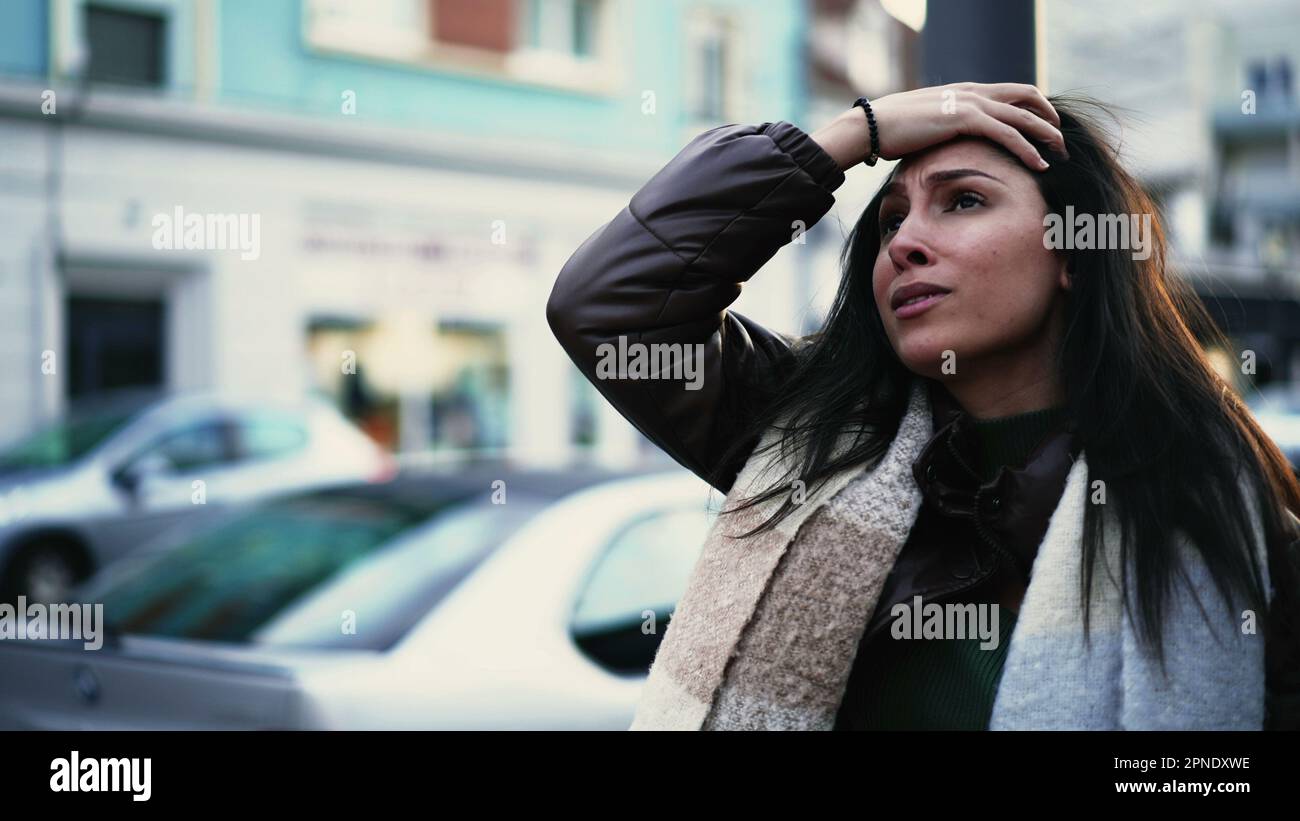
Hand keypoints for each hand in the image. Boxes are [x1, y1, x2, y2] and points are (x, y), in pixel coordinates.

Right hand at [869, 82, 1065, 169]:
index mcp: (966, 91)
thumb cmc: (892, 131)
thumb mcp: (926, 126)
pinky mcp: (966, 118)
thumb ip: (944, 128)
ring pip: (1024, 116)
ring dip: (1046, 135)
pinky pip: (1008, 134)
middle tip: (1060, 141)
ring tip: (1061, 154)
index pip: (1012, 92)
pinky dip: (1027, 149)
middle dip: (1049, 118)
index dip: (1034, 107)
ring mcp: (971, 102)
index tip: (1045, 128)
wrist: (872, 126)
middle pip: (1027, 97)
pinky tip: (1038, 164)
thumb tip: (949, 145)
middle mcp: (973, 92)